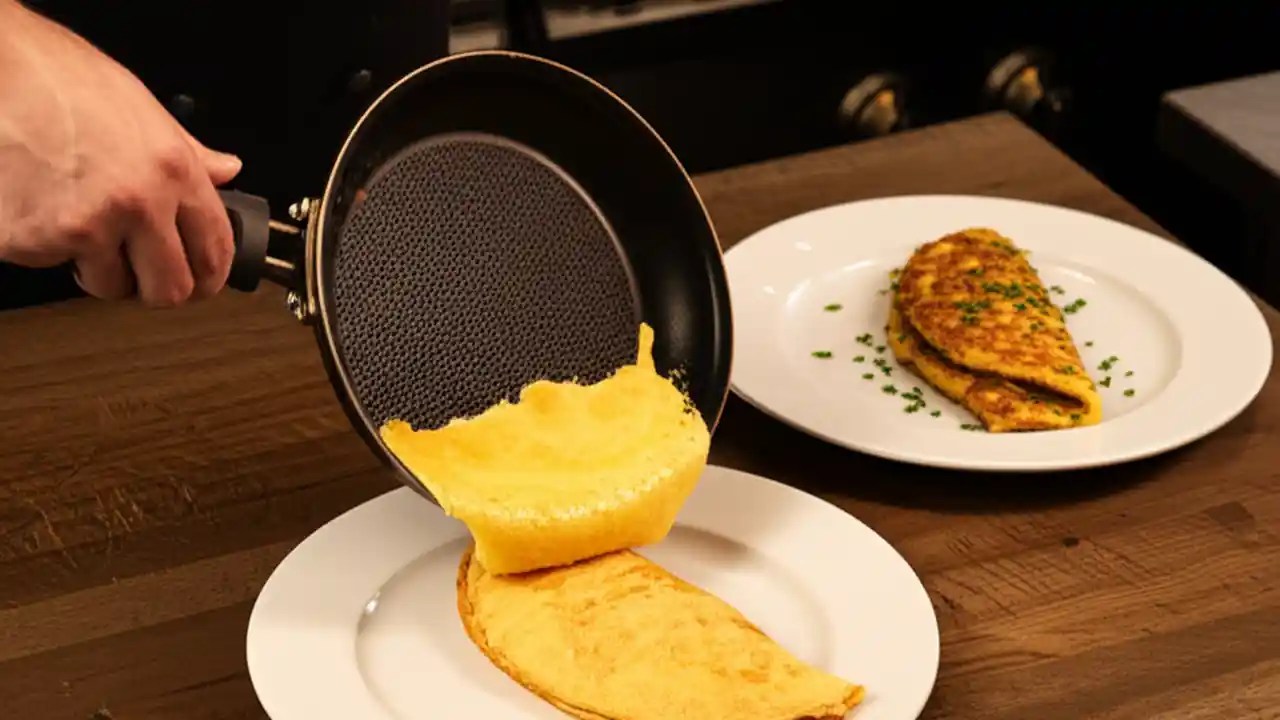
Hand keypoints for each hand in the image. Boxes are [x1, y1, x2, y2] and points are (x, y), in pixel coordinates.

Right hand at [0, 1, 241, 306]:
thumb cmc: (61, 80)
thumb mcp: (143, 108)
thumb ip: (190, 152)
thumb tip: (225, 171)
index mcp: (173, 173)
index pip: (215, 252)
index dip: (210, 276)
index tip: (200, 281)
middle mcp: (136, 204)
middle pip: (170, 291)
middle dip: (156, 287)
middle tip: (140, 268)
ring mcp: (85, 227)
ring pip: (110, 286)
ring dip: (98, 267)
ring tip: (79, 219)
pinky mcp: (34, 241)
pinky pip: (52, 266)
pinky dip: (47, 247)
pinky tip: (41, 206)